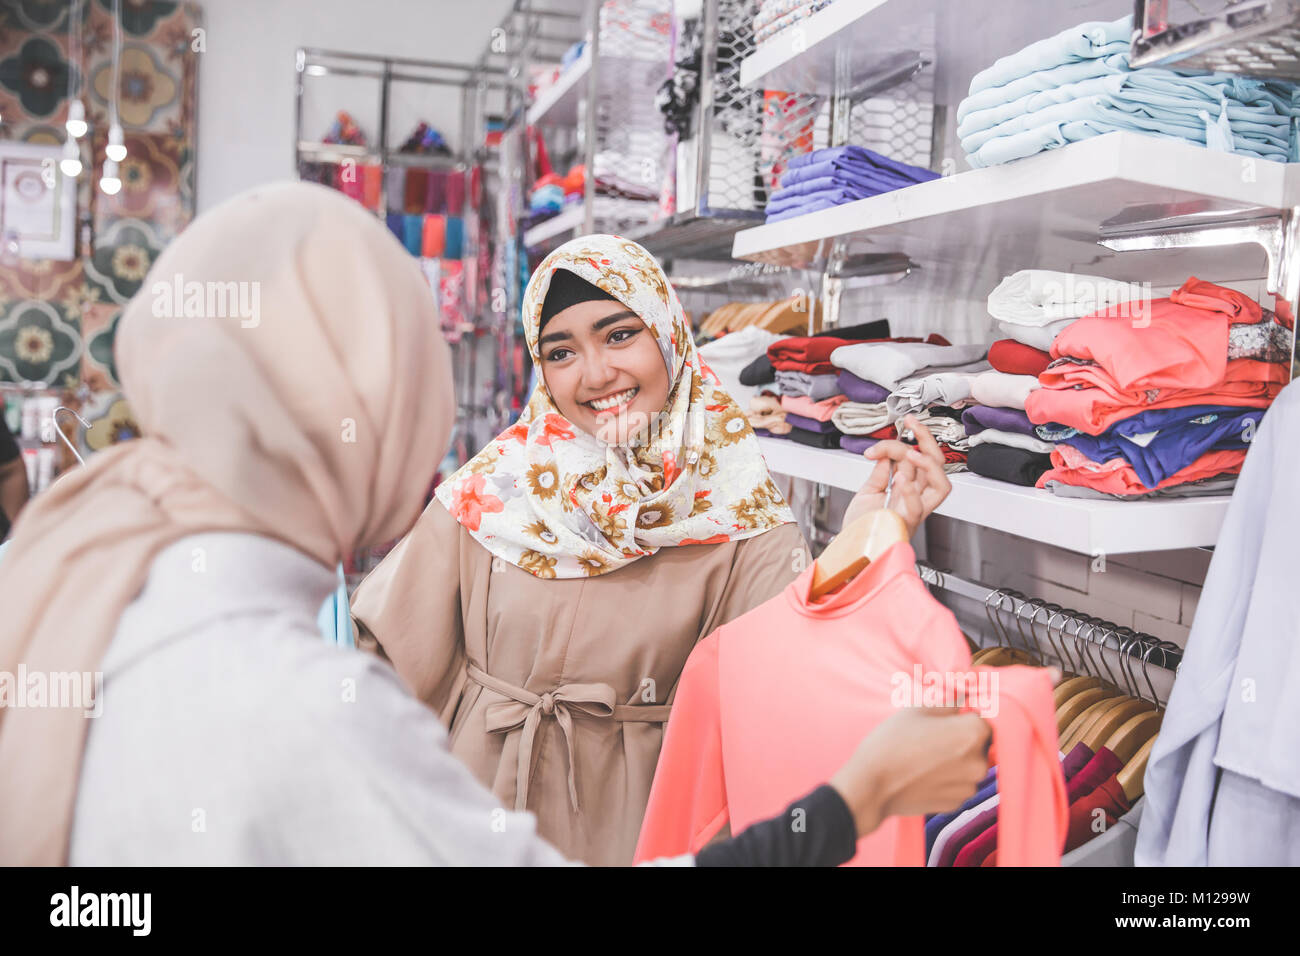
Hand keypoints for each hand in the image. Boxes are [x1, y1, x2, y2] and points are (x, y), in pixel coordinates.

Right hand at [829, 706, 990, 837]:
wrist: (871, 784)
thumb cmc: (892, 741)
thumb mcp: (918, 710)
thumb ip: (949, 704)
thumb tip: (964, 700)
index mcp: (972, 733)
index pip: (984, 720)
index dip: (966, 717)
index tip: (948, 720)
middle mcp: (979, 762)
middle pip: (979, 745)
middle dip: (962, 740)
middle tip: (933, 738)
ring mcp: (969, 786)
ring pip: (970, 767)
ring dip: (956, 761)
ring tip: (926, 757)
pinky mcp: (956, 804)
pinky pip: (959, 785)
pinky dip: (947, 780)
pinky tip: (924, 774)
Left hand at [842, 414, 951, 537]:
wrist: (849, 552)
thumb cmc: (859, 528)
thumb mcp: (868, 492)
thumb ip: (880, 473)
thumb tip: (885, 454)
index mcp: (908, 490)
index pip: (919, 458)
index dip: (908, 441)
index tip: (891, 433)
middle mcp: (915, 499)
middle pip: (937, 466)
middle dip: (928, 439)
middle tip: (912, 423)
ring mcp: (912, 512)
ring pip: (941, 486)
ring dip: (928, 463)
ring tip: (910, 452)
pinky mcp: (904, 525)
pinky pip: (918, 508)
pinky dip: (911, 491)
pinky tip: (901, 479)